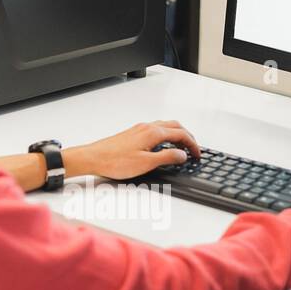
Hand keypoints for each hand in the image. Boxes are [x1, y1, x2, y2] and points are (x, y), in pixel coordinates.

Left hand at [63, 120, 201, 180]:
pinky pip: (155, 130)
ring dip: (177, 134)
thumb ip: (167, 157)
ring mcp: (138, 129)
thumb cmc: (114, 161)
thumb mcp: (146, 163)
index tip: (198, 154)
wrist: (93, 158)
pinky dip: (166, 135)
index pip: (181, 134)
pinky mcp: (132, 134)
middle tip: (194, 149)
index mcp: (152, 132)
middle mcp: (146, 127)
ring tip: (182, 147)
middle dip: (187, 136)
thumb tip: (182, 154)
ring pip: (165, 126)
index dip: (193, 144)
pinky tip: (163, 146)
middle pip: (175, 126)